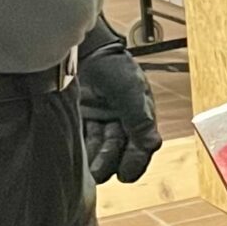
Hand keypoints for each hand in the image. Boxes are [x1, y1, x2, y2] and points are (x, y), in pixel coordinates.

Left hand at [78, 19, 162, 184]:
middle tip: (98, 174)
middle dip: (110, 164)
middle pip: (119, 152)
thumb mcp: (131, 91)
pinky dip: (81, 150)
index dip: (135, 162)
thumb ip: (140, 118)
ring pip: (100, 150)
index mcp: (140, 119)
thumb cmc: (115, 67)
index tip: (126, 175)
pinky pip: (83, 140)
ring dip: (94, 161)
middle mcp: (122, 124)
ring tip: (86, 171)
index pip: (141, 148)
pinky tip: (73, 158)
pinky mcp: (82, 120)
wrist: (87, 50)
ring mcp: (101, 123)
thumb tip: (153, 145)